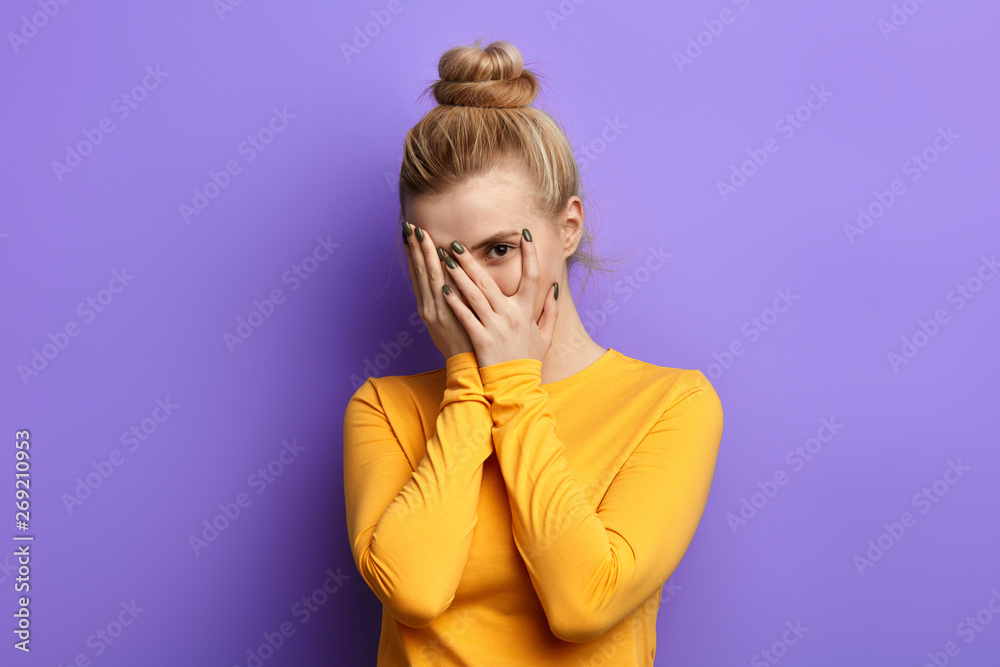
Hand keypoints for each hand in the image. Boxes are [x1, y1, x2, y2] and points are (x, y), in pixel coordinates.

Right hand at [402, 220, 475, 360]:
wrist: (467, 367)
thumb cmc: (463, 342)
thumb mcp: (450, 321)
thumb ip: (449, 300)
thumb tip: (451, 279)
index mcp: (428, 307)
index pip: (418, 275)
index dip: (413, 254)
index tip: (411, 235)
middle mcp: (428, 307)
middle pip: (419, 272)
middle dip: (414, 248)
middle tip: (410, 226)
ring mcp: (436, 311)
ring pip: (427, 276)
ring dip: (423, 253)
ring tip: (419, 234)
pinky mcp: (445, 316)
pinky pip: (441, 289)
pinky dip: (438, 271)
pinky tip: (439, 256)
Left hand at [440, 229, 557, 367]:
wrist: (515, 386)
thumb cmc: (527, 360)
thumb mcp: (544, 335)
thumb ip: (550, 311)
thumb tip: (554, 289)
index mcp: (527, 311)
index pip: (533, 276)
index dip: (531, 254)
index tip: (525, 234)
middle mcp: (512, 316)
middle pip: (490, 282)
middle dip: (472, 261)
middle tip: (457, 244)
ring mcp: (496, 327)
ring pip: (475, 295)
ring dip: (459, 276)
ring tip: (445, 260)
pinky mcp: (481, 340)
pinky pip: (466, 316)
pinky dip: (455, 302)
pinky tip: (443, 288)